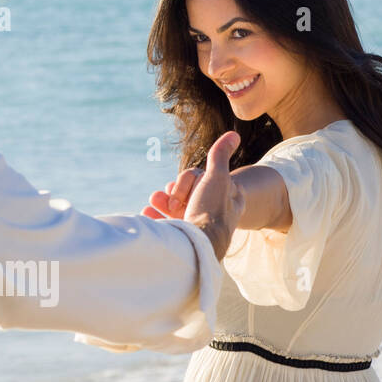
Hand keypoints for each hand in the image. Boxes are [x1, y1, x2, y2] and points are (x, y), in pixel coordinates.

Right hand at [144, 133, 243, 259]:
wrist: (198, 246)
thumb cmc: (211, 211)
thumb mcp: (218, 177)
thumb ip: (220, 155)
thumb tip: (233, 135)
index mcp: (229, 200)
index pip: (206, 180)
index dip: (193, 180)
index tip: (192, 185)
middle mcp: (215, 215)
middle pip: (189, 193)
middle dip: (175, 192)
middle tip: (171, 195)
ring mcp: (198, 228)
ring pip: (175, 208)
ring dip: (161, 202)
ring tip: (153, 202)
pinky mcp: (184, 239)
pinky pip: (165, 224)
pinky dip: (155, 218)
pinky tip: (148, 214)